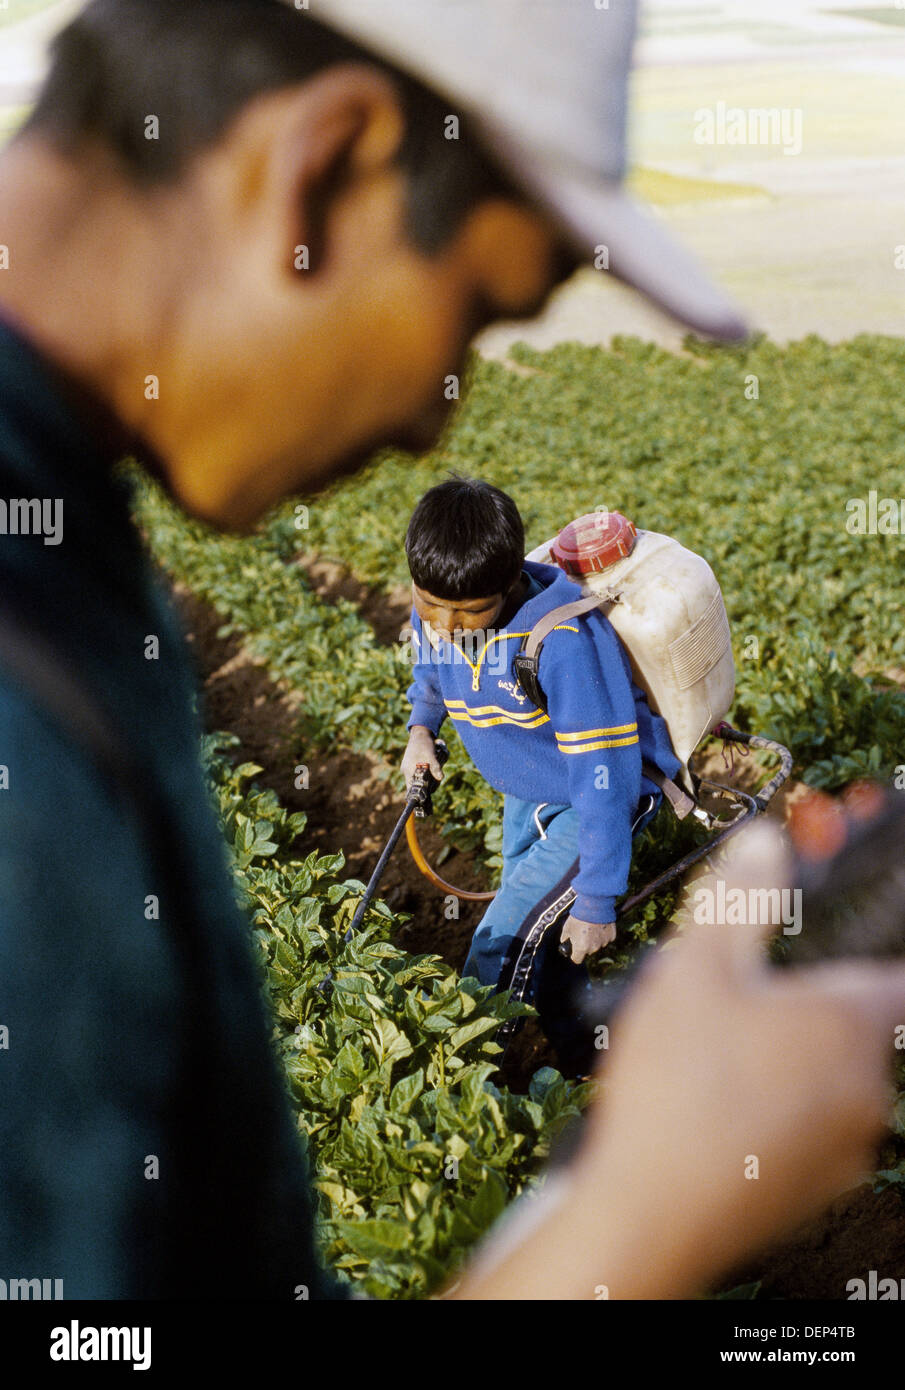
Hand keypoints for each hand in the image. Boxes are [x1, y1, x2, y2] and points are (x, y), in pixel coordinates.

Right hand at [401, 725, 443, 790]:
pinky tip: (433, 764)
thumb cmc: (424, 744)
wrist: (420, 733)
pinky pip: (419, 771)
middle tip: (437, 779)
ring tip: (436, 769)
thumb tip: (440, 778)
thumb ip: (435, 767)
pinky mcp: (412, 763)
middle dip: (428, 783)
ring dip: (428, 775)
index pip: (411, 788)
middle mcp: (406, 770)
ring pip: (419, 777)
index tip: (428, 795)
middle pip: (417, 783)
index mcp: (408, 771)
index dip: (420, 793)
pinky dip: (426, 770)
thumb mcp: (431, 755)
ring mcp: (408, 766)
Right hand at [452, 820, 904, 1298]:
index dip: (850, 942)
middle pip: (845, 1020)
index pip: (887, 967)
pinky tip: (704, 1100)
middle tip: (726, 992)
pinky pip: (800, 1123)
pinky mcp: (812, 1188)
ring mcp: (845, 1145)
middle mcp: (868, 1087)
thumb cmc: (675, 1087)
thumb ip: (741, 898)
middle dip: (793, 1000)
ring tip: (702, 1048)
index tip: (802, 943)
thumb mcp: (696, 966)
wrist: (646, 1215)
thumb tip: (770, 842)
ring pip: (819, 1074)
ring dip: (776, 1053)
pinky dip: (766, 1104)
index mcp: (853, 1024)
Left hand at [559, 915, 615, 963]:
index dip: (574, 954)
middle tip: (583, 933)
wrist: (594, 905)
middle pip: (588, 951)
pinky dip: (603, 934)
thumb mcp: (567, 927)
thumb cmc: (579, 917)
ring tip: (591, 927)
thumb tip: (564, 941)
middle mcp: (593, 948)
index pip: (577, 959)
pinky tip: (599, 925)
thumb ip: (565, 937)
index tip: (574, 949)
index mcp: (581, 948)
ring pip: (597, 944)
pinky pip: (606, 938)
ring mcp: (603, 942)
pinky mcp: (611, 936)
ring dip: (595, 939)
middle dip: (585, 944)